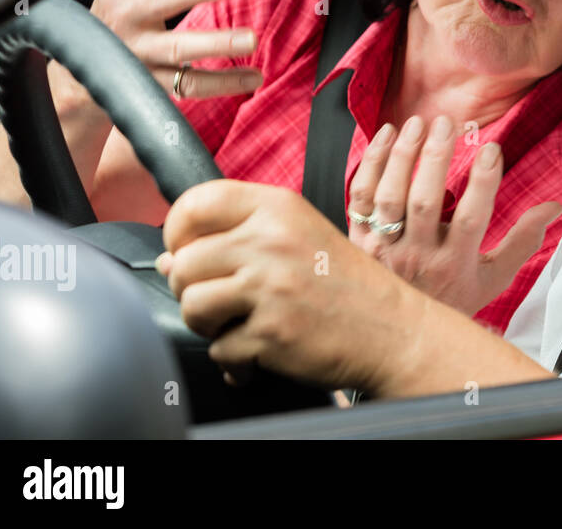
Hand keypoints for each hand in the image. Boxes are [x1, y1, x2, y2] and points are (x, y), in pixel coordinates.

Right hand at [65, 0, 262, 105]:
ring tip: (251, 39)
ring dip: (217, 44)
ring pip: (177, 49)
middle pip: (158, 3)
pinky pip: (191, 84)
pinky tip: (253, 76)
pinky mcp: (152, 85)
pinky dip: (225, 82)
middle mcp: (125, 21)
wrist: (83, 72)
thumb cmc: (118, 14)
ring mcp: (137, 56)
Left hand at [159, 179, 415, 393]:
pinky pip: (218, 350)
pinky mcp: (270, 332)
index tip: (189, 251)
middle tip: (226, 300)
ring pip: (191, 305)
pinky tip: (261, 349)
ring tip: (240, 324)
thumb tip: (167, 259)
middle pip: (182, 263)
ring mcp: (270, 286)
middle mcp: (270, 240)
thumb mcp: (299, 236)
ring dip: (209, 325)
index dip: (178, 232)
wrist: (394, 330)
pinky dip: (236, 358)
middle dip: (193, 289)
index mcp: (278, 207)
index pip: (194, 203)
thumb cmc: (347, 284)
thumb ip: (237, 237)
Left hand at [347, 115, 561, 317]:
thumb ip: (524, 241)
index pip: (470, 219)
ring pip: (389, 196)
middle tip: (447, 124)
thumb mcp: (494, 277)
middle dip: (436, 158)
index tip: (492, 149)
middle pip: (424, 202)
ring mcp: (384, 248)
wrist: (399, 332)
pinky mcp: (358, 238)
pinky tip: (389, 135)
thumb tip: (554, 207)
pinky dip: (372, 163)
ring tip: (419, 123)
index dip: (483, 183)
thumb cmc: (451, 299)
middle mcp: (417, 256)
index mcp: (454, 264)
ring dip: (404, 156)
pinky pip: (361, 196)